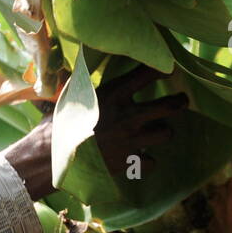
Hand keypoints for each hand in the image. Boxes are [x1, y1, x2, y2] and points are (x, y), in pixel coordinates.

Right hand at [2, 65, 187, 199]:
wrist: (50, 161)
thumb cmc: (56, 128)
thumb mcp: (69, 100)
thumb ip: (84, 88)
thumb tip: (79, 73)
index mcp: (113, 95)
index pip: (146, 75)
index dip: (160, 69)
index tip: (167, 68)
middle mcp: (128, 116)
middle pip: (169, 106)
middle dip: (179, 102)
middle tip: (181, 101)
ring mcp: (132, 140)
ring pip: (166, 133)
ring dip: (163, 132)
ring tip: (159, 132)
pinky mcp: (129, 163)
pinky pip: (152, 162)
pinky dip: (148, 161)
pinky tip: (142, 159)